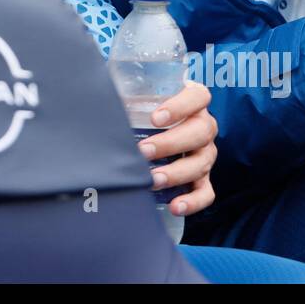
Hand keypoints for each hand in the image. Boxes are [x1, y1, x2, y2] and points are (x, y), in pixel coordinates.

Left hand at [137, 80, 216, 216]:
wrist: (161, 130)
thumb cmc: (146, 110)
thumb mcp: (140, 99)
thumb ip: (126, 97)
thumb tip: (98, 102)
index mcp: (194, 102)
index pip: (198, 97)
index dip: (180, 106)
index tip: (155, 118)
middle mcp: (204, 127)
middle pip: (200, 132)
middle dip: (170, 143)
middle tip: (144, 151)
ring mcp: (206, 153)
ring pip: (200, 163)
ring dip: (176, 173)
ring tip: (153, 180)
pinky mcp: (204, 179)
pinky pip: (205, 192)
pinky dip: (192, 202)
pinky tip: (175, 206)